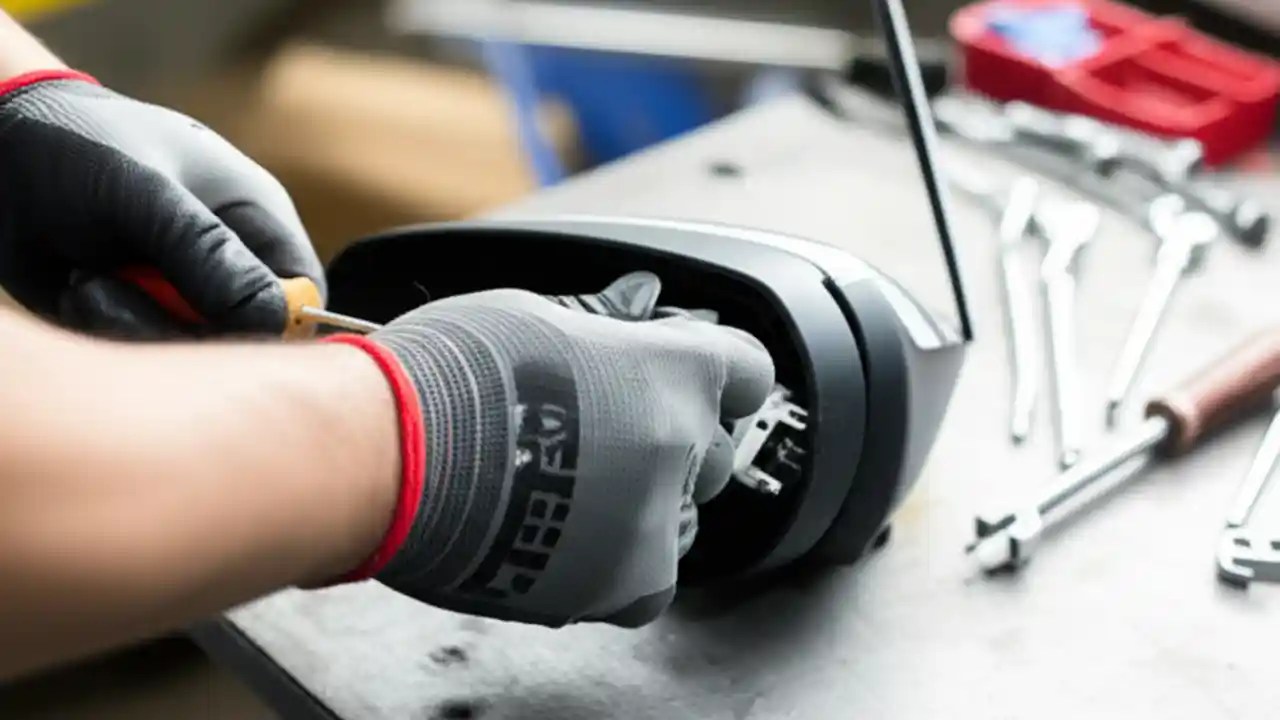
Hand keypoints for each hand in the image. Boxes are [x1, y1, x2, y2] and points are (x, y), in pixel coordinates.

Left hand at [0, 71, 322, 336]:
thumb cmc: (80, 144)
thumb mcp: (145, 191)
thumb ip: (206, 251)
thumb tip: (271, 317)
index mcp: (257, 222)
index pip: (304, 295)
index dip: (279, 321)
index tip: (224, 321)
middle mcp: (229, 264)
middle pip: (249, 335)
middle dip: (186, 325)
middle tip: (130, 290)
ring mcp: (181, 294)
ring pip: (191, 352)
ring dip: (135, 324)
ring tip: (90, 282)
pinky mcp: (135, 317)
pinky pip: (141, 353)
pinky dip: (104, 326)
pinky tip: (79, 287)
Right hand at [329, 283, 773, 626]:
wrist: (389, 453)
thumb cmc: (449, 374)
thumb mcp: (536, 316)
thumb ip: (606, 322)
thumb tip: (639, 301)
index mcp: (674, 368)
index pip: (745, 368)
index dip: (713, 372)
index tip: (682, 377)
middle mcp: (682, 445)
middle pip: (711, 447)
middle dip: (669, 438)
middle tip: (600, 434)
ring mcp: (656, 520)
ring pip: (682, 515)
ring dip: (645, 503)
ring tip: (570, 488)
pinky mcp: (621, 585)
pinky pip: (652, 580)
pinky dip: (623, 563)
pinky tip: (574, 537)